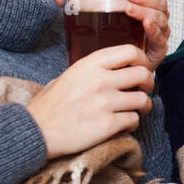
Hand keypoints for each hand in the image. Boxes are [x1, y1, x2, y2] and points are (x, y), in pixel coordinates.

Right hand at [25, 43, 154, 159]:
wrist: (35, 132)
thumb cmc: (49, 106)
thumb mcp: (66, 76)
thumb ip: (90, 70)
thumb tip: (112, 69)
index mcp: (89, 64)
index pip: (130, 51)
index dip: (142, 60)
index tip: (141, 68)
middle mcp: (100, 80)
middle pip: (143, 74)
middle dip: (148, 83)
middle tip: (143, 90)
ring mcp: (105, 102)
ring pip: (143, 99)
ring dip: (144, 106)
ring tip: (136, 110)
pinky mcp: (107, 125)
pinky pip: (134, 120)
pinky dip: (132, 123)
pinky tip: (123, 124)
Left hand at [52, 0, 170, 69]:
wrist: (106, 69)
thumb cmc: (103, 37)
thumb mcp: (90, 16)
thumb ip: (74, 2)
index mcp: (145, 5)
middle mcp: (155, 18)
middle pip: (161, 1)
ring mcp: (157, 35)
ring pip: (162, 18)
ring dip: (146, 10)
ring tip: (129, 9)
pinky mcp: (155, 53)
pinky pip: (160, 40)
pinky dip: (155, 30)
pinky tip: (146, 25)